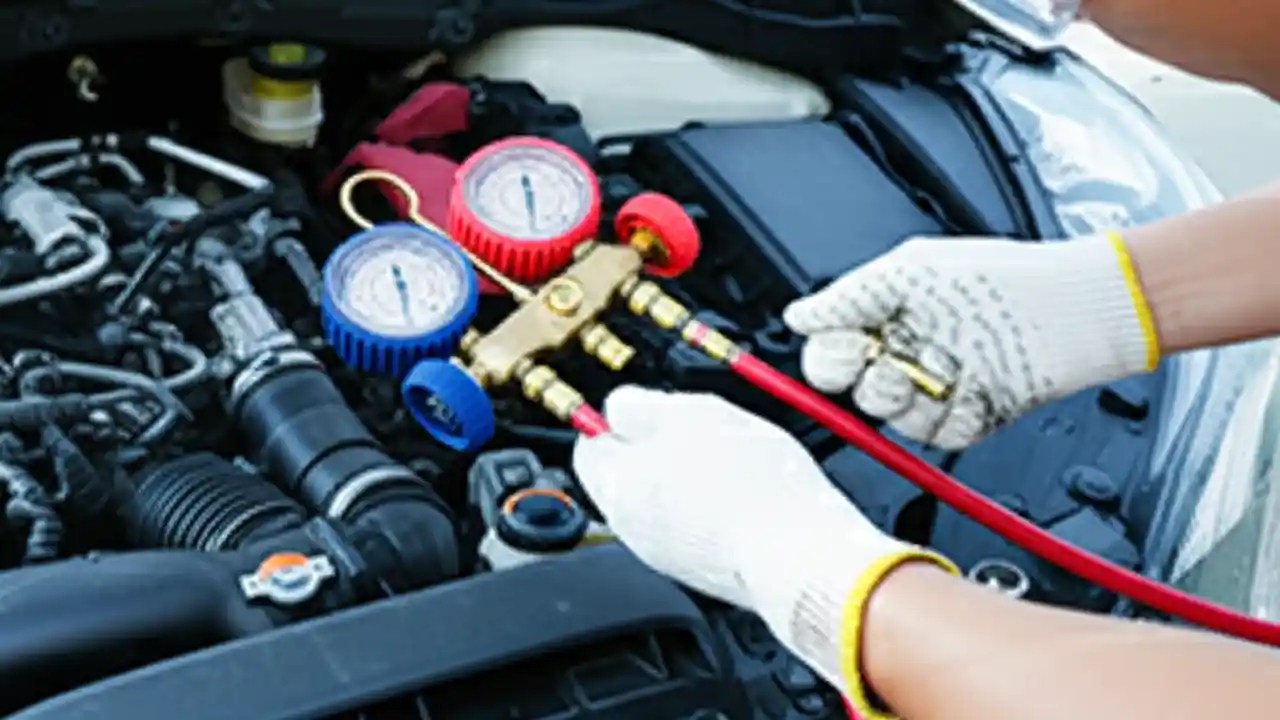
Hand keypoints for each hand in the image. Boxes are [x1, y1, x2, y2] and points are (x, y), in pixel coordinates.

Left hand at [572, 385, 949, 696]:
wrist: (804, 556)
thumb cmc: (751, 487)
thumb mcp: (689, 413)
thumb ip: (642, 406)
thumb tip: (617, 406)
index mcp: (616, 488)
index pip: (588, 444)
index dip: (616, 417)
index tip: (642, 405)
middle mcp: (633, 530)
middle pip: (629, 473)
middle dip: (659, 445)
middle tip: (699, 426)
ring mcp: (670, 555)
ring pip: (668, 498)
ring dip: (693, 473)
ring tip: (735, 458)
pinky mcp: (708, 569)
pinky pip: (700, 524)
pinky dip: (718, 504)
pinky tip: (751, 490)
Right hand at [783, 234, 1158, 448]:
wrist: (1067, 309)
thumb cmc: (997, 277)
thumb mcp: (910, 271)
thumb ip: (847, 297)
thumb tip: (797, 316)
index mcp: (885, 321)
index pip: (830, 353)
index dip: (830, 357)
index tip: (848, 347)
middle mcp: (907, 357)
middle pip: (854, 391)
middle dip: (870, 377)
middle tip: (894, 357)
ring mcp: (936, 391)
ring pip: (891, 418)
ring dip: (909, 397)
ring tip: (941, 369)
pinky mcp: (967, 418)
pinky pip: (937, 434)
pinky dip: (949, 416)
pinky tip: (971, 389)